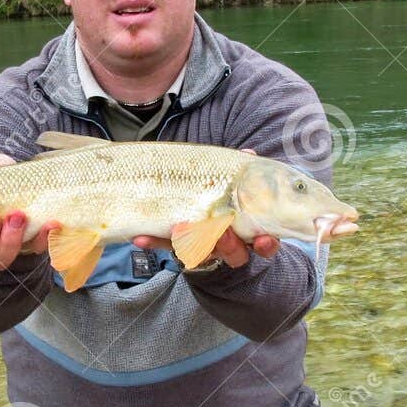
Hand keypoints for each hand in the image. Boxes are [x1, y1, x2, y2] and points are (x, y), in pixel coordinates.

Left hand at [129, 147, 276, 267]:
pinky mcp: (176, 245)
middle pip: (233, 253)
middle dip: (228, 245)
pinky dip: (153, 241)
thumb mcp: (235, 182)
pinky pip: (165, 246)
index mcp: (250, 231)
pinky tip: (140, 237)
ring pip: (200, 252)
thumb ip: (241, 172)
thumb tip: (248, 153)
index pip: (265, 243)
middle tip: (223, 234)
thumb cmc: (225, 195)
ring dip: (189, 242)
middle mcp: (228, 245)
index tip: (264, 239)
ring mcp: (202, 248)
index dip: (266, 244)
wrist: (196, 215)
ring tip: (178, 230)